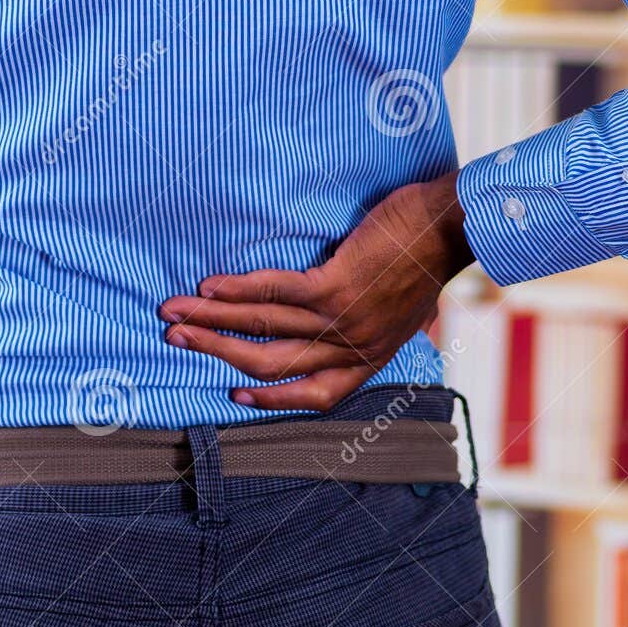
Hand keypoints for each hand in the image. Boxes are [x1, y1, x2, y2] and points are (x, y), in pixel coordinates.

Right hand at [159, 171, 473, 410]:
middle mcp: (353, 348)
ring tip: (176, 314)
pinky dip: (238, 292)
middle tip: (176, 342)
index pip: (315, 395)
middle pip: (270, 364)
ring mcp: (344, 321)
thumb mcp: (401, 307)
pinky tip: (210, 287)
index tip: (236, 394)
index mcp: (369, 358)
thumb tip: (346, 319)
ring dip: (212, 321)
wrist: (451, 225)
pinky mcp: (337, 288)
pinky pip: (276, 295)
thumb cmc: (424, 257)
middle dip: (217, 353)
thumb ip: (371, 323)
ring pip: (264, 330)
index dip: (272, 400)